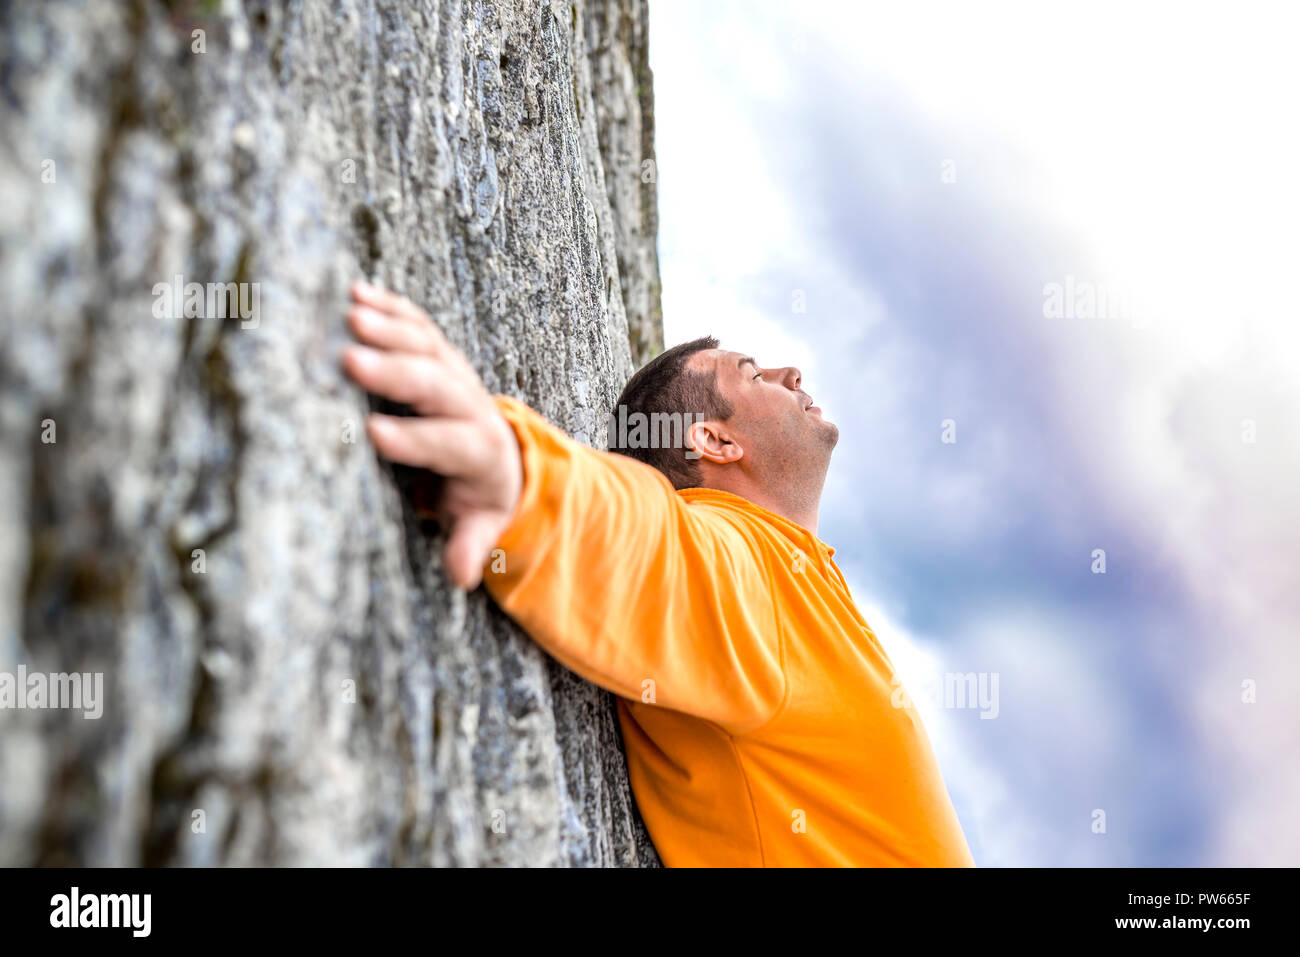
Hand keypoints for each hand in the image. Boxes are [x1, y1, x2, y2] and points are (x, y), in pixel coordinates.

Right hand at [341, 281, 522, 589]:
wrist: (503, 453)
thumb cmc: (481, 495)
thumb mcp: (483, 524)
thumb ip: (471, 544)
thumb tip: (460, 574)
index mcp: (480, 449)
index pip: (448, 441)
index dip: (415, 437)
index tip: (375, 434)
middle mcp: (470, 403)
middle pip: (435, 383)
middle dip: (394, 370)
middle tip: (350, 359)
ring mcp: (455, 372)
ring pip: (426, 344)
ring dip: (389, 326)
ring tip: (350, 313)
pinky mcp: (439, 352)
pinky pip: (417, 324)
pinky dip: (390, 306)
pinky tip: (355, 292)